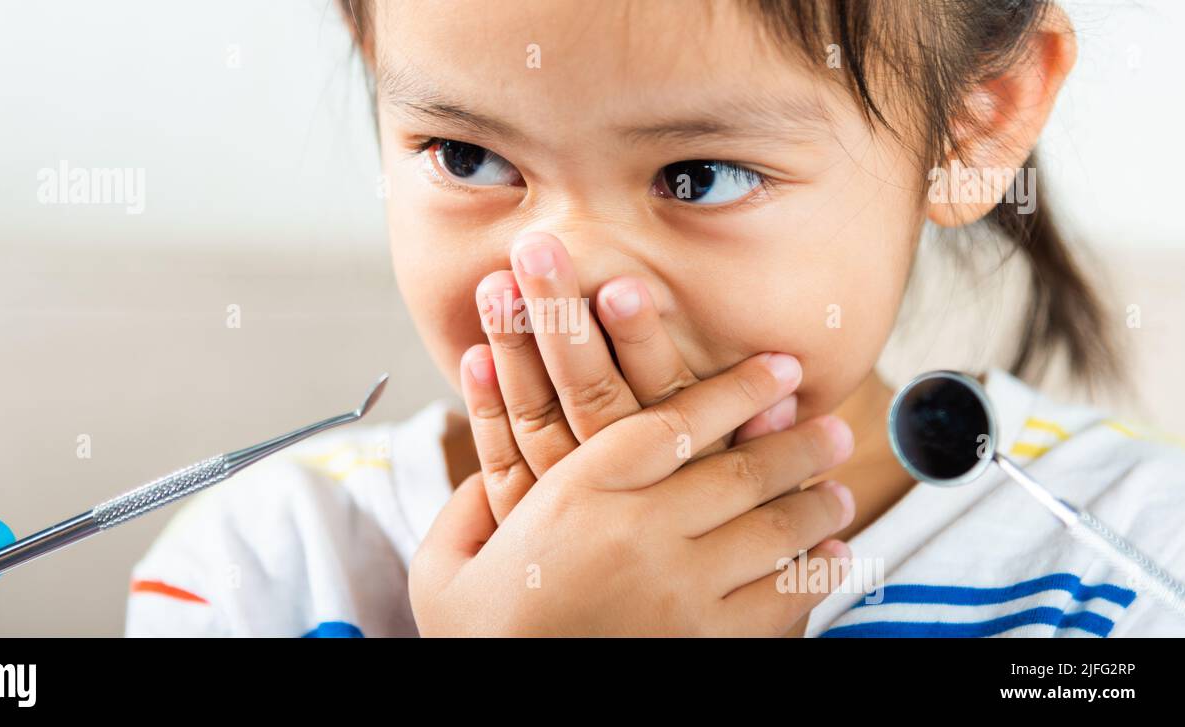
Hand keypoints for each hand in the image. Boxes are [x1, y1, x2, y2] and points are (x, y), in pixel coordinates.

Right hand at [411, 354, 854, 635]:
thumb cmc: (474, 640)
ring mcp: (680, 591)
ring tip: (839, 490)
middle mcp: (637, 531)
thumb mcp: (447, 566)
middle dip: (799, 443)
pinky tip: (830, 558)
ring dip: (816, 503)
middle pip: (742, 471)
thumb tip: (488, 473)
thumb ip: (471, 508)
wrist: (499, 712)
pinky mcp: (707, 646)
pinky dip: (814, 573)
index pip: (678, 421)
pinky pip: (783, 598)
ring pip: (772, 529)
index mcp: (577, 494)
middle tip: (833, 430)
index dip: (739, 388)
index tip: (782, 369)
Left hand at [462, 232, 797, 521]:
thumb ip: (752, 447)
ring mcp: (566, 496)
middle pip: (587, 390)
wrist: (656, 612)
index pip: (654, 394)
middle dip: (559, 317)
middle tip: (538, 252)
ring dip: (516, 349)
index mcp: (673, 463)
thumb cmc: (707, 535)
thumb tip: (780, 400)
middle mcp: (617, 478)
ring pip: (537, 417)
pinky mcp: (529, 515)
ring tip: (497, 287)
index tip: (618, 287)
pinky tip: (473, 358)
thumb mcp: (741, 495)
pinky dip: (486, 411)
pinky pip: (502, 462)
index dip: (638, 342)